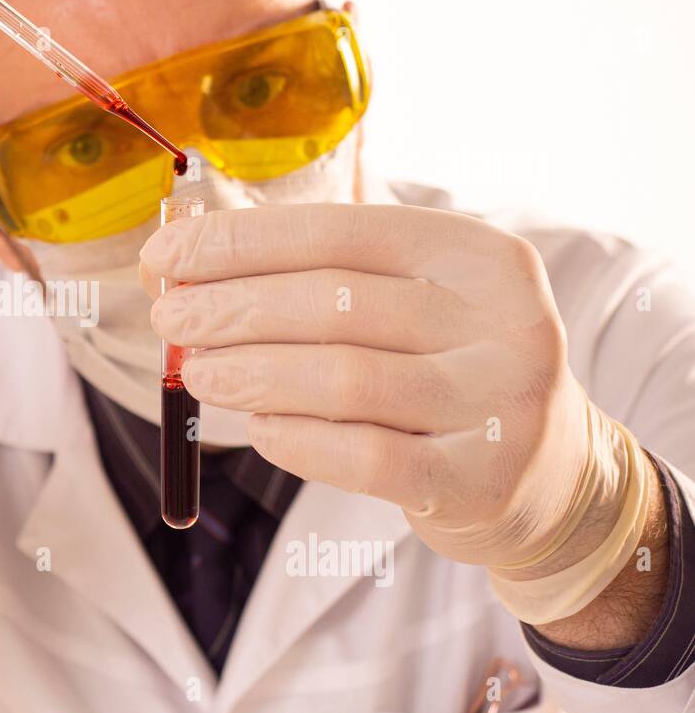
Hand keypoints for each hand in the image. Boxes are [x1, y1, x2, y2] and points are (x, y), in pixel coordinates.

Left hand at [142, 203, 629, 573]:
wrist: (548, 474)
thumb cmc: (444, 371)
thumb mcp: (404, 305)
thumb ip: (311, 280)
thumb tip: (178, 262)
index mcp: (474, 254)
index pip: (338, 232)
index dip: (240, 242)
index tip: (164, 254)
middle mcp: (502, 319)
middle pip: (335, 303)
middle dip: (233, 307)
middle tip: (169, 319)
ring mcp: (500, 402)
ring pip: (345, 379)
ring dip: (252, 373)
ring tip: (197, 373)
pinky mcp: (482, 480)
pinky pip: (366, 457)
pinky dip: (298, 441)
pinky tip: (257, 429)